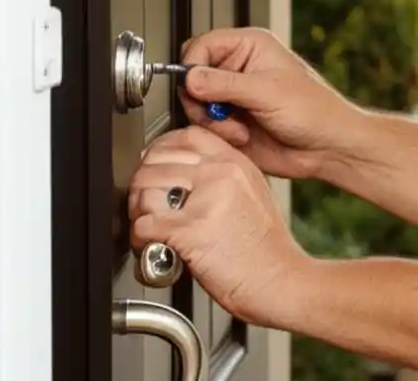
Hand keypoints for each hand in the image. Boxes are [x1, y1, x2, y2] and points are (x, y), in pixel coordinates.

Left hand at [129, 126, 307, 325]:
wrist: (280, 280)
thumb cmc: (267, 251)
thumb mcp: (253, 197)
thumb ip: (222, 181)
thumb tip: (182, 181)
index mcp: (236, 163)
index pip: (187, 136)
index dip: (162, 150)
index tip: (156, 166)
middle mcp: (221, 174)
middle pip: (158, 160)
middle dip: (142, 183)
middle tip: (145, 204)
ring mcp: (206, 199)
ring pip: (146, 189)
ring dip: (138, 211)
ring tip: (147, 227)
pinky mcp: (191, 229)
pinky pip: (144, 224)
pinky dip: (139, 239)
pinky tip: (152, 247)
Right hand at [179, 27, 358, 179]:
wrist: (327, 147)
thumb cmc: (314, 111)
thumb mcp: (267, 92)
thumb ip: (225, 84)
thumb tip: (190, 77)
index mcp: (249, 47)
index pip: (201, 46)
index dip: (193, 66)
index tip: (197, 87)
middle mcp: (237, 69)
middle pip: (192, 77)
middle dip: (201, 99)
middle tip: (221, 110)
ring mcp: (233, 96)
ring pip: (194, 104)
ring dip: (212, 121)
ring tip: (239, 128)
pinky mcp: (230, 121)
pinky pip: (204, 127)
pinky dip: (217, 135)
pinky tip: (241, 136)